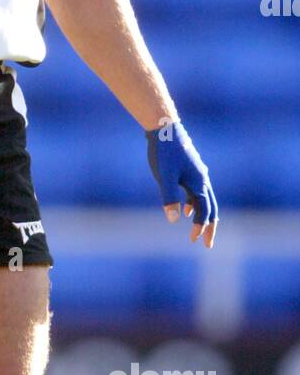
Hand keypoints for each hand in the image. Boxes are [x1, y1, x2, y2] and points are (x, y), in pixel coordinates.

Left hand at [146, 119, 217, 247]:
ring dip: (203, 216)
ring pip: (205, 200)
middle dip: (209, 227)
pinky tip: (185, 211)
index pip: (204, 211)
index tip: (193, 241)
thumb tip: (174, 220)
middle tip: (207, 245)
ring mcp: (197, 174)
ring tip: (199, 231)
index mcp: (199, 183)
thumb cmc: (164, 153)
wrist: (165, 129)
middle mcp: (202, 179)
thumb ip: (169, 198)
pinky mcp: (190, 170)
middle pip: (211, 208)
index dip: (200, 227)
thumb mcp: (165, 176)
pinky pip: (197, 192)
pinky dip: (194, 204)